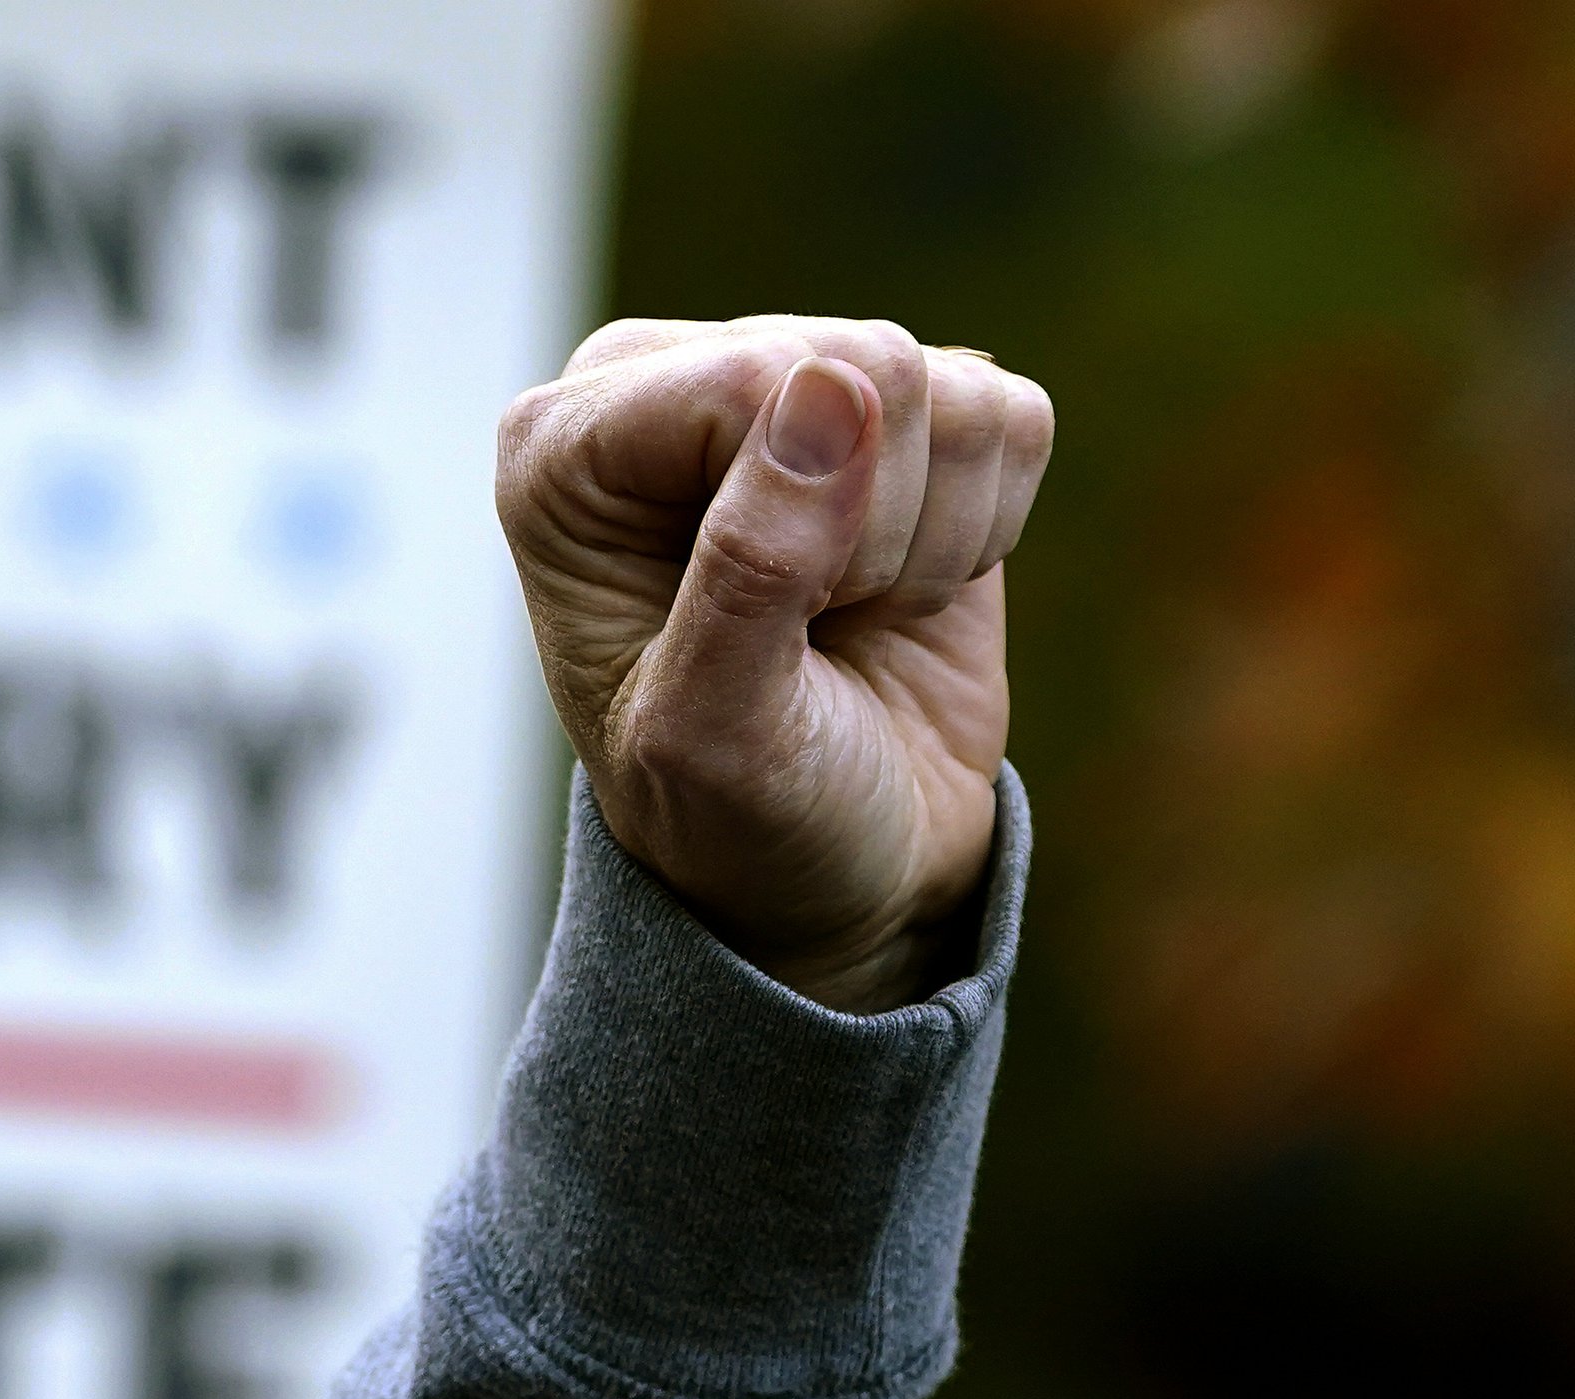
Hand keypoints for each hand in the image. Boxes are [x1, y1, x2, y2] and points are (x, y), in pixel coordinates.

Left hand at [496, 316, 1055, 1010]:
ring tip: (846, 617)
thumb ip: (750, 568)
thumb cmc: (737, 814)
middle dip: (872, 531)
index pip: (748, 381)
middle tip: (811, 630)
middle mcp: (664, 381)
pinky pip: (1013, 415)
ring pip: (947, 388)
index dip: (806, 518)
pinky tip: (904, 591)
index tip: (760, 628)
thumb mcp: (713, 732)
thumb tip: (831, 384)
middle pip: (862, 364)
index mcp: (561, 447)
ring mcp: (789, 380)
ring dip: (929, 539)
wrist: (839, 858)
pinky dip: (985, 529)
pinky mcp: (908, 408)